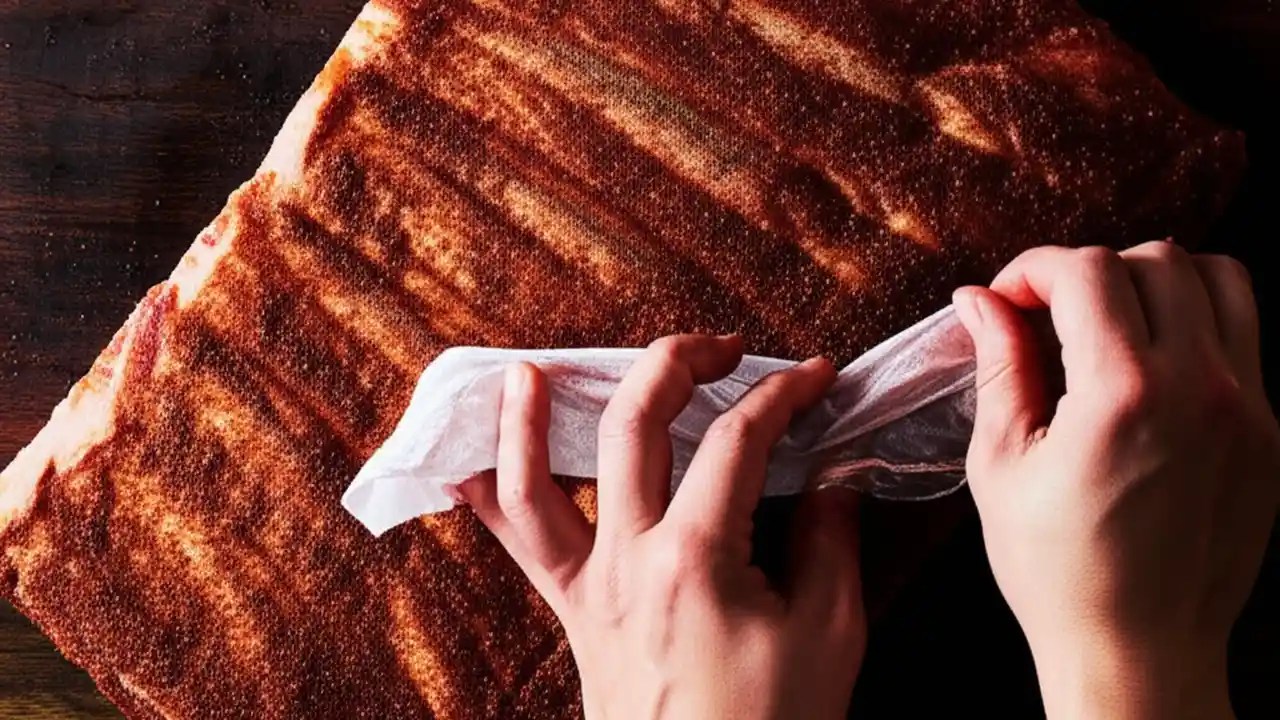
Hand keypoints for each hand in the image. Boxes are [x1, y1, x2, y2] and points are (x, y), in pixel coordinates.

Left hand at [458, 335, 865, 718]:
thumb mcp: (828, 632)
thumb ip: (828, 538)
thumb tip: (835, 471)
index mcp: (699, 558)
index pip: (738, 439)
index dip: (782, 393)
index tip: (814, 376)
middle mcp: (630, 558)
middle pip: (636, 425)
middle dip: (677, 362)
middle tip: (721, 347)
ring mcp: (589, 584)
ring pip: (536, 482)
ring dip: (528, 420)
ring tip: (530, 370)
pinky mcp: (572, 610)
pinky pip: (513, 545)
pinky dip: (485, 497)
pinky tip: (467, 462)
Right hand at [954, 242, 1279, 718]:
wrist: (1141, 650)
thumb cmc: (1058, 571)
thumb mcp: (1003, 465)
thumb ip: (999, 367)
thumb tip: (978, 302)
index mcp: (1123, 394)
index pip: (1087, 270)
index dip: (1032, 269)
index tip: (1006, 300)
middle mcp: (1199, 387)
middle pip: (1156, 260)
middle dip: (1089, 272)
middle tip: (1049, 315)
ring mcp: (1246, 407)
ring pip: (1219, 279)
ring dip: (1156, 282)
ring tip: (1110, 324)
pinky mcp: (1266, 431)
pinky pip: (1243, 336)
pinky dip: (1195, 323)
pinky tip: (1148, 366)